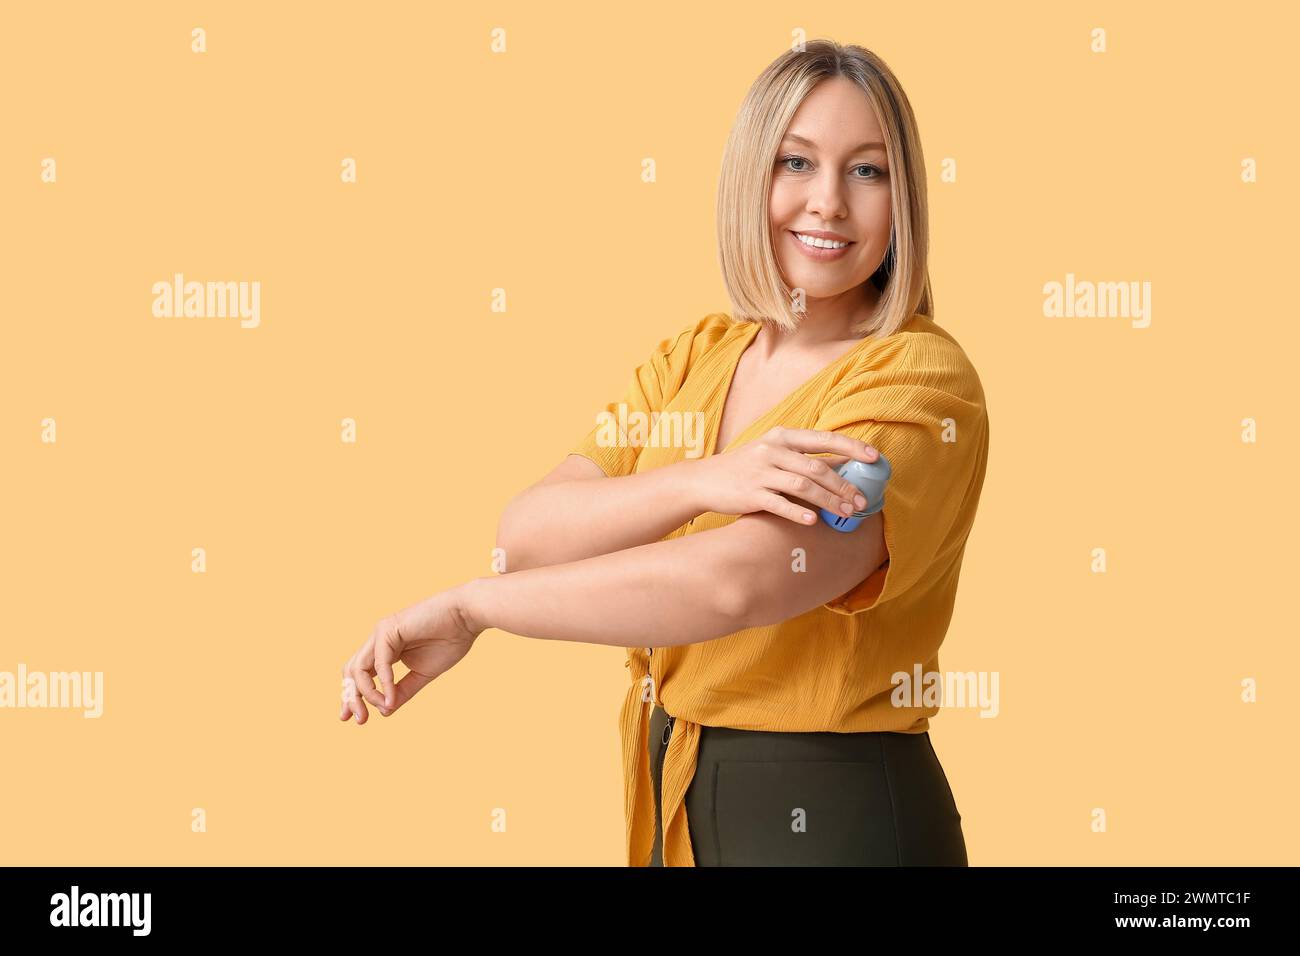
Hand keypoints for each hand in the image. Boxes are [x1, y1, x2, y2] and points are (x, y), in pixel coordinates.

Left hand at [339, 587, 482, 724]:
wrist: (466, 618)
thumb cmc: (449, 641)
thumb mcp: (422, 674)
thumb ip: (403, 691)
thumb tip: (384, 711)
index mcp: (385, 651)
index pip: (360, 675)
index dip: (354, 697)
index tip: (358, 720)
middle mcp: (378, 642)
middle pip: (351, 672)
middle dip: (351, 697)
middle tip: (361, 720)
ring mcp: (381, 634)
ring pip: (358, 667)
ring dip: (366, 692)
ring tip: (384, 706)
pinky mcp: (388, 629)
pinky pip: (379, 661)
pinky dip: (384, 680)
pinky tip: (390, 694)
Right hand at [689, 426, 878, 525]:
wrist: (705, 480)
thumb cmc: (746, 467)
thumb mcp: (774, 453)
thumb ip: (805, 457)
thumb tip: (843, 460)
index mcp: (782, 436)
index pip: (824, 438)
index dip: (852, 447)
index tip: (875, 458)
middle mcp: (772, 450)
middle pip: (817, 467)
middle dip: (844, 485)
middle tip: (862, 500)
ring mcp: (760, 472)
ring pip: (803, 486)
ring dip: (828, 501)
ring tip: (845, 513)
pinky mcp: (751, 494)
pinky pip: (780, 504)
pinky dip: (798, 512)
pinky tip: (814, 521)